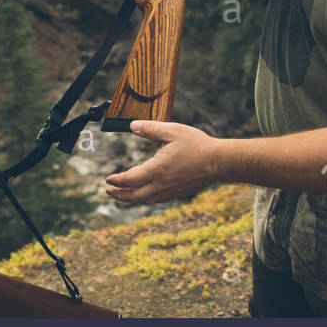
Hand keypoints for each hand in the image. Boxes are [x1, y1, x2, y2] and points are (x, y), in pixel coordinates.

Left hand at [105, 121, 219, 203]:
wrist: (218, 161)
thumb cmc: (197, 144)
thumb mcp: (172, 131)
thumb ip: (151, 129)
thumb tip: (133, 126)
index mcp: (157, 169)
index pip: (130, 179)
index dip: (117, 180)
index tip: (108, 179)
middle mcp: (161, 184)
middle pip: (134, 196)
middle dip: (119, 195)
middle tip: (109, 191)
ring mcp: (169, 191)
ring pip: (145, 200)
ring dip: (131, 199)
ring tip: (123, 194)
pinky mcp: (177, 193)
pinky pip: (156, 200)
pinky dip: (145, 199)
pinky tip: (144, 194)